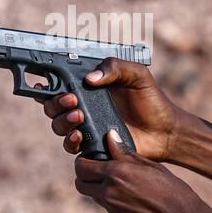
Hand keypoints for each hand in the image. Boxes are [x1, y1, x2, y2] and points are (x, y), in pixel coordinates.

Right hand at [40, 59, 180, 161]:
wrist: (165, 130)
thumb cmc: (152, 100)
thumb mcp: (137, 75)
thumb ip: (115, 67)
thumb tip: (90, 78)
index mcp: (89, 87)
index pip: (58, 84)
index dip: (46, 83)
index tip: (46, 83)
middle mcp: (83, 106)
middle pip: (51, 105)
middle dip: (56, 102)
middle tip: (72, 99)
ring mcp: (86, 126)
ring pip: (57, 125)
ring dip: (62, 120)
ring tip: (79, 116)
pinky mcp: (92, 145)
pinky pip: (71, 145)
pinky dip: (70, 141)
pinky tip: (80, 135)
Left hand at [74, 130, 211, 212]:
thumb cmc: (175, 193)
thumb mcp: (153, 168)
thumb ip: (127, 154)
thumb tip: (110, 137)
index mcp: (117, 173)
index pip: (82, 166)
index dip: (85, 161)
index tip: (95, 158)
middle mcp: (109, 191)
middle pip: (80, 182)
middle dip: (86, 175)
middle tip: (101, 170)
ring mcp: (112, 209)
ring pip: (92, 195)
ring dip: (99, 188)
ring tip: (121, 183)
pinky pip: (107, 206)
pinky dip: (112, 200)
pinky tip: (133, 197)